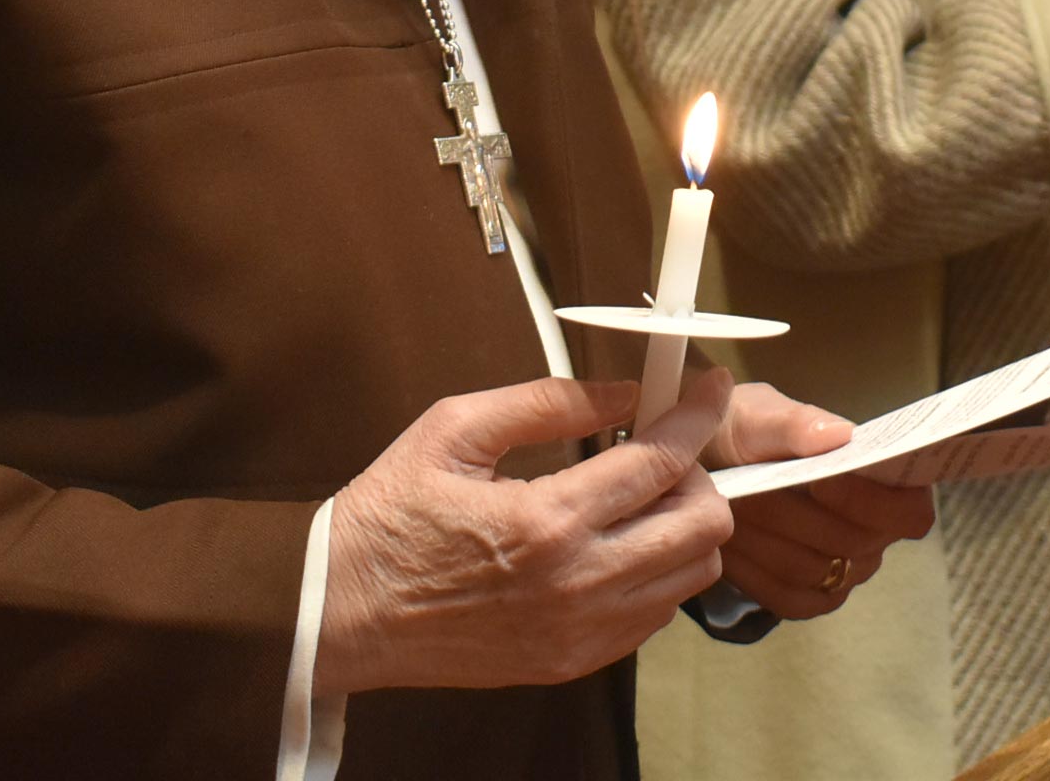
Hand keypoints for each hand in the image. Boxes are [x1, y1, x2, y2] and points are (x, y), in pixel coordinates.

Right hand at [315, 370, 734, 696]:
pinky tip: (616, 541)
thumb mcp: (454, 430)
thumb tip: (622, 389)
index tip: (710, 387)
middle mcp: (578, 584)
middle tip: (664, 447)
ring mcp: (580, 633)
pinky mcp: (573, 662)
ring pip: (692, 575)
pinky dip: (657, 571)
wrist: (340, 612)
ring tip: (641, 494)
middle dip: (701, 472)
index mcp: (548, 520)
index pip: (663, 462)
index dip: (699, 415)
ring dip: (684, 524)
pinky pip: (655, 615)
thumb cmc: (389, 516)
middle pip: (703, 526)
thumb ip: (547, 403)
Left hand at [707, 385, 934, 620]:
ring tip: (735, 508)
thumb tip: (842, 434)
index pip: (911, 511)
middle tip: (751, 489)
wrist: (706, 465)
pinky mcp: (808, 599)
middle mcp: (874, 533)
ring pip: (814, 570)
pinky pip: (789, 598)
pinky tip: (730, 544)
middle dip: (796, 514)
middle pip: (854, 543)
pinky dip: (753, 571)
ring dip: (767, 539)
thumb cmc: (747, 431)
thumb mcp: (760, 415)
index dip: (873, 502)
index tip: (822, 482)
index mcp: (884, 481)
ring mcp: (844, 572)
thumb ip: (796, 423)